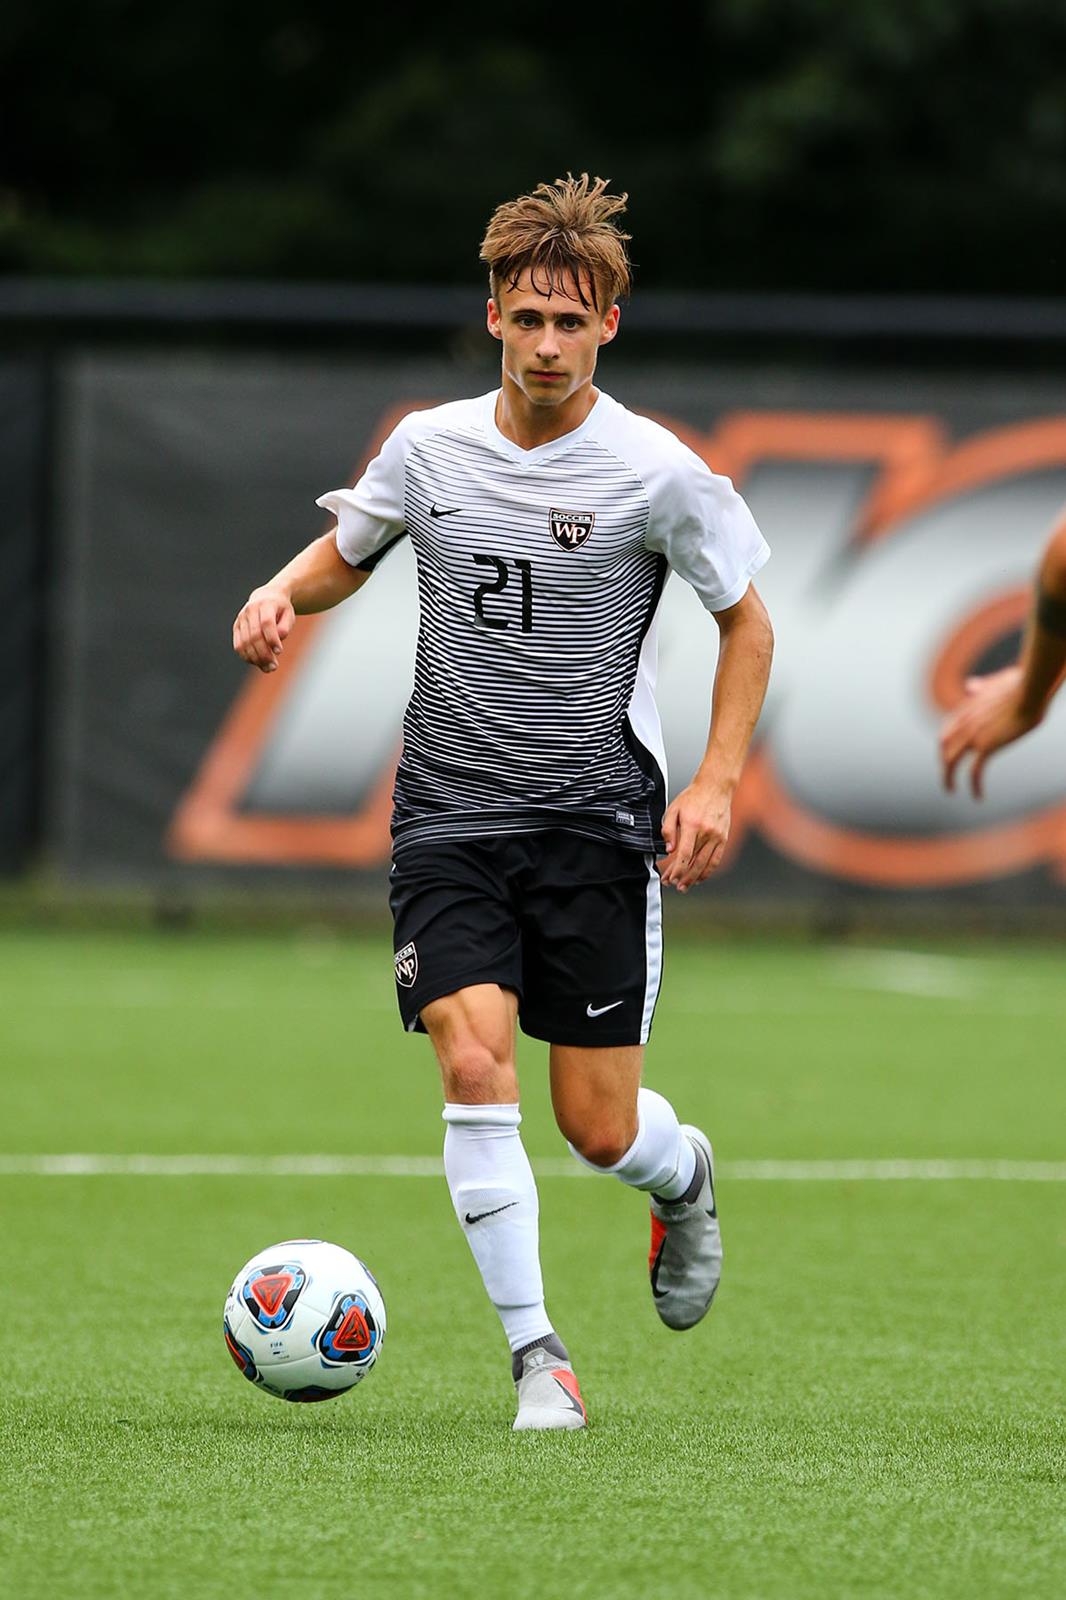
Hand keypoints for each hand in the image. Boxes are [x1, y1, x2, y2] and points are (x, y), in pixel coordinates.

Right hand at [232, 586, 294, 673]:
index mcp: (265, 604)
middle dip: (264, 653)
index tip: (279, 652)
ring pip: (244, 642)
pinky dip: (247, 657)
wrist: (266, 598)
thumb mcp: (289, 615)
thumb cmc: (281, 610)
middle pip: (254, 635)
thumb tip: (279, 638)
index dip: (272, 638)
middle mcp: (250, 610)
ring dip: (256, 658)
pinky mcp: (236, 627)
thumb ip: (285, 626)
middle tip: (274, 666)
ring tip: (268, 668)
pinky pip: (238, 645)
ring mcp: (241, 619)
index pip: (266, 622)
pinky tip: (258, 663)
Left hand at [657, 777, 731, 891]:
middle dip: (684, 877)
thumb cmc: (693, 797)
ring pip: (706, 863)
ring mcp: (717, 836)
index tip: (670, 878)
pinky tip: (700, 877)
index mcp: (692, 825)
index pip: (684, 854)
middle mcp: (706, 832)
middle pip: (694, 862)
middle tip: (675, 886)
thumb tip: (669, 849)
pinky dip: (708, 871)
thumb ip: (668, 829)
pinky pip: (716, 859)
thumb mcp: (673, 809)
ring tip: (685, 886)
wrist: (716, 787)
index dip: (676, 869)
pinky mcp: (724, 838)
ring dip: (695, 878)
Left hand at [939, 666, 1043, 797]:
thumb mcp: (996, 683)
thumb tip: (971, 686)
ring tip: (951, 791)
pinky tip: (978, 796)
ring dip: (947, 778)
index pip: (946, 732)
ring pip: (951, 761)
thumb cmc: (1021, 683)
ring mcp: (973, 734)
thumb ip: (982, 687)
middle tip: (948, 779)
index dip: (946, 747)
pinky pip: (974, 772)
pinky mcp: (987, 746)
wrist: (1030, 689)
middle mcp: (964, 722)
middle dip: (944, 765)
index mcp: (966, 709)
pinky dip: (974, 786)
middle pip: (944, 748)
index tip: (950, 757)